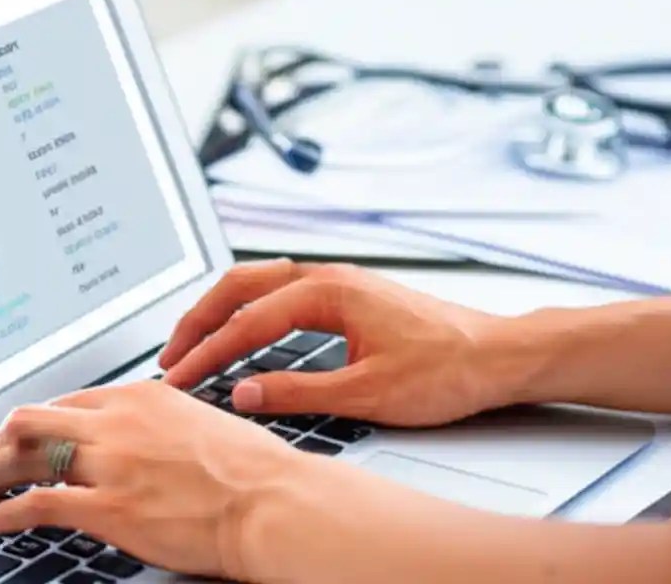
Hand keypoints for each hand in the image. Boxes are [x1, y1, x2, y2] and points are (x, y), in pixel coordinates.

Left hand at [0, 380, 304, 579]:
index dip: (37, 424)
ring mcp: (109, 464)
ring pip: (22, 456)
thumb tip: (146, 443)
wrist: (271, 503)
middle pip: (31, 419)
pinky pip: (36, 503)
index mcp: (142, 397)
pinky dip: (5, 513)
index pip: (68, 401)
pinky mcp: (108, 508)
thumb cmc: (253, 472)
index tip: (26, 440)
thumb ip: (163, 427)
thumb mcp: (202, 426)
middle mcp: (117, 422)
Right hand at [160, 259, 525, 427]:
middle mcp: (329, 276)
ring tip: (195, 342)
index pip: (246, 322)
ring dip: (222, 310)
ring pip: (259, 282)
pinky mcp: (349, 293)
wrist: (499, 355)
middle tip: (171, 356)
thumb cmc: (447, 370)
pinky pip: (281, 290)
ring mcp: (339, 280)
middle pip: (240, 285)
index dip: (206, 353)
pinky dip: (249, 308)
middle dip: (198, 320)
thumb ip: (297, 392)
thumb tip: (244, 393)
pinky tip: (244, 331)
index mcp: (328, 292)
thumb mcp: (366, 393)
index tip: (179, 377)